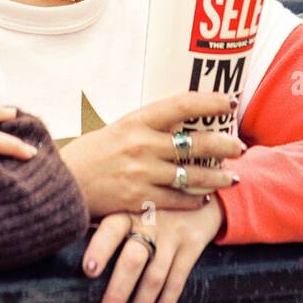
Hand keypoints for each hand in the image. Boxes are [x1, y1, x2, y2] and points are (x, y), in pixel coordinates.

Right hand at [59, 91, 243, 217]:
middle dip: (224, 146)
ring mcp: (142, 174)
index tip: (229, 102)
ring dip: (218, 177)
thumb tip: (183, 120)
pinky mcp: (139, 199)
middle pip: (196, 143)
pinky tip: (205, 198)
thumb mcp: (119, 129)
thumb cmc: (91, 154)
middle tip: (240, 148)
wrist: (62, 184)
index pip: (181, 104)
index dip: (209, 102)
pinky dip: (195, 200)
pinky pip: (178, 200)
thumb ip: (149, 127)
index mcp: (136, 120)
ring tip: (233, 178)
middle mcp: (142, 145)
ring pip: (193, 176)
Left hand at [82, 202, 223, 302]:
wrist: (198, 189)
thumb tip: (65, 242)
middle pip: (133, 260)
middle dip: (118, 293)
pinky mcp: (192, 246)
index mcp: (128, 211)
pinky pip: (177, 281)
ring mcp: (172, 236)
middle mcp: (150, 222)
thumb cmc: (150, 202)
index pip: (111, 228)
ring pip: (155, 278)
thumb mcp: (128, 202)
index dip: (100, 248)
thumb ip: (104, 220)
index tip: (88, 270)